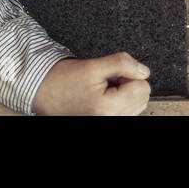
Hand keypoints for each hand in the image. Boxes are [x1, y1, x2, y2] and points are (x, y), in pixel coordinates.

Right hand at [32, 53, 151, 114]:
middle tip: (105, 81)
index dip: (128, 74)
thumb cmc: (63, 81)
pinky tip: (104, 97)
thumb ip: (122, 64)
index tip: (111, 74)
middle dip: (128, 84)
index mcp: (108, 108)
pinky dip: (120, 101)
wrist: (43, 93)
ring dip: (124, 92)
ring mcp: (108, 123)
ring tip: (102, 89)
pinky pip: (128, 111)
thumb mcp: (93, 66)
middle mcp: (110, 121)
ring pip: (137, 105)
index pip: (143, 87)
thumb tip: (144, 71)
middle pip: (142, 97)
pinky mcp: (107, 122)